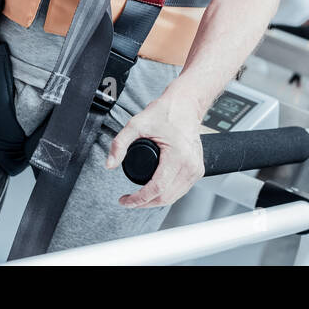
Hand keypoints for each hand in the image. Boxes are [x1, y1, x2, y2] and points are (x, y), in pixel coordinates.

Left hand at [106, 92, 204, 207]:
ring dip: (155, 201)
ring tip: (138, 198)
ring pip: (174, 197)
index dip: (138, 199)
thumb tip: (110, 164)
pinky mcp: (198, 170)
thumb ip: (119, 143)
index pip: (157, 188)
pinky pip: (181, 190)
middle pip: (166, 197)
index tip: (125, 200)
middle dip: (145, 203)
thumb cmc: (165, 112)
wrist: (185, 104)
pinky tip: (154, 192)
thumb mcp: (136, 124)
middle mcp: (191, 165)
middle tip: (128, 201)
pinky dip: (166, 194)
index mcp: (179, 155)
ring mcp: (196, 169)